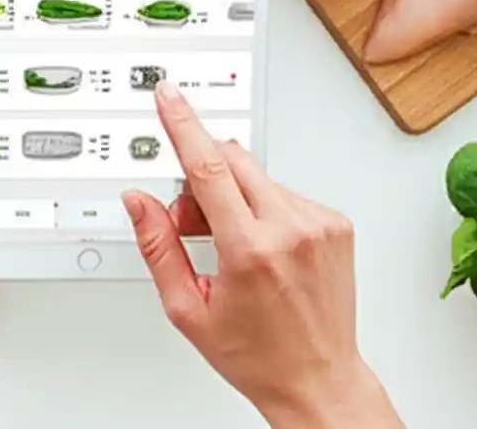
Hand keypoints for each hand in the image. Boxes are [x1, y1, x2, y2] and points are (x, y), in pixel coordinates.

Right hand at [122, 82, 402, 428]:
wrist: (319, 380)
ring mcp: (320, 224)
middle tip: (191, 223)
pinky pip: (285, 193)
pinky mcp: (336, 223)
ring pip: (257, 178)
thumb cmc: (258, 355)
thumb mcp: (188, 309)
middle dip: (200, 179)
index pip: (208, 169)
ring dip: (233, 198)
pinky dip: (264, 209)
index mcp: (251, 251)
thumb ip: (158, 247)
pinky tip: (263, 249)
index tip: (169, 98)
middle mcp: (291, 230)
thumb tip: (139, 202)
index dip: (183, 126)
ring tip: (231, 248)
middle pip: (232, 163)